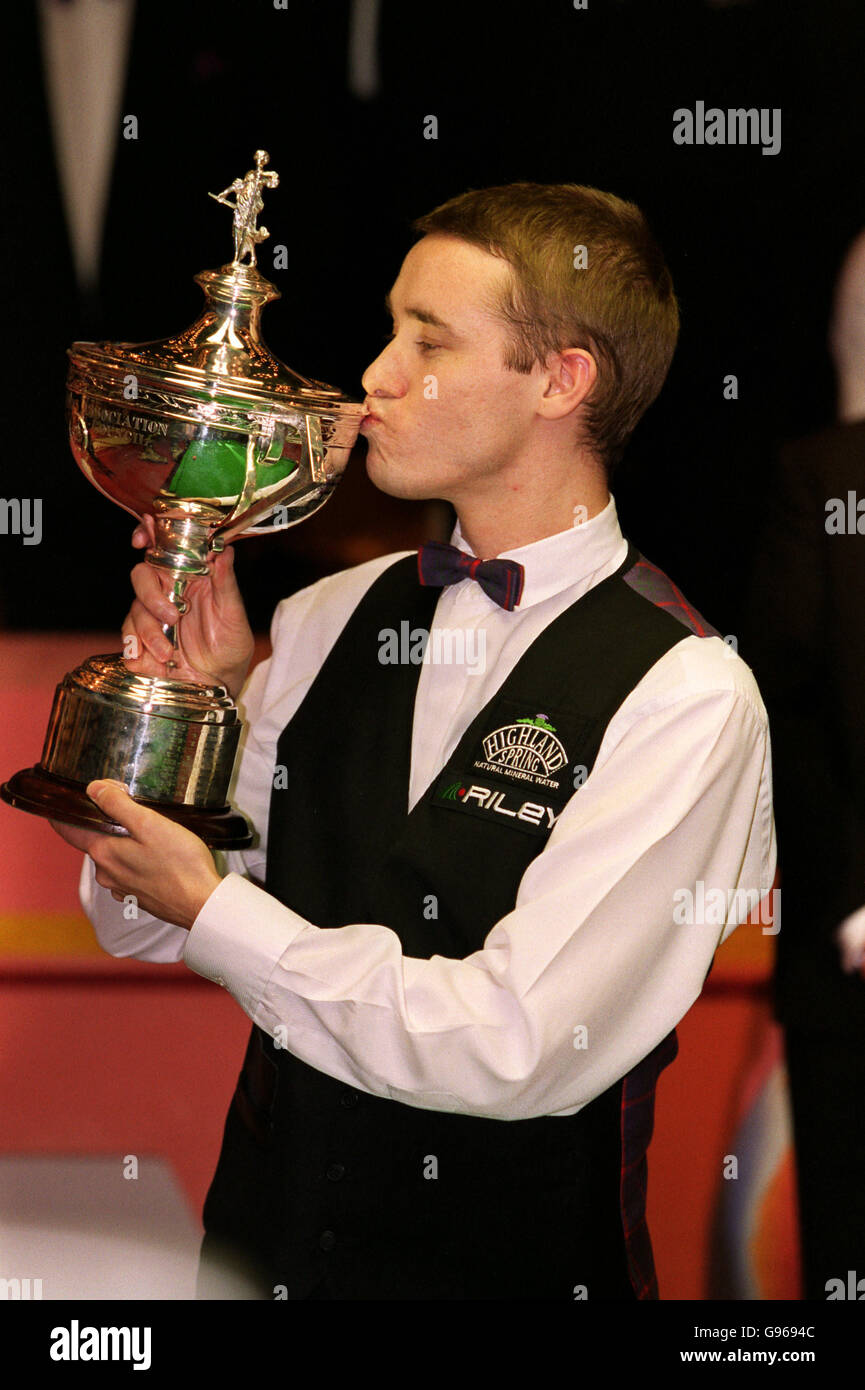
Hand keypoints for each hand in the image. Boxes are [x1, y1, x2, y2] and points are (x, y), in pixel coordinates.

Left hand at [53, 780, 222, 929]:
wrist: (202, 903)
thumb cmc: (181, 863)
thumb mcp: (150, 823)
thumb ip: (117, 805)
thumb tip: (93, 789)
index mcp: (103, 852)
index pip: (68, 829)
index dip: (66, 809)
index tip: (74, 795)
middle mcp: (106, 873)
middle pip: (94, 839)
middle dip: (106, 821)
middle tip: (130, 803)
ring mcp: (121, 887)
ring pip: (113, 855)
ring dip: (124, 841)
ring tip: (150, 829)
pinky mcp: (138, 895)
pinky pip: (127, 870)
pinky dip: (135, 858)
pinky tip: (156, 853)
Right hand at [123, 516, 253, 697]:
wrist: (221, 683)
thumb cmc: (232, 645)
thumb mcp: (234, 615)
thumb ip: (226, 583)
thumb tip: (224, 549)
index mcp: (189, 577)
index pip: (163, 548)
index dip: (147, 535)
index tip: (140, 539)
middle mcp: (167, 592)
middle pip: (141, 577)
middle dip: (151, 597)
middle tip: (172, 617)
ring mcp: (152, 616)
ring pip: (134, 611)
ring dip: (148, 632)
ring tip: (169, 653)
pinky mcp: (142, 641)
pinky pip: (128, 640)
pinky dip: (135, 651)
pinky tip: (153, 663)